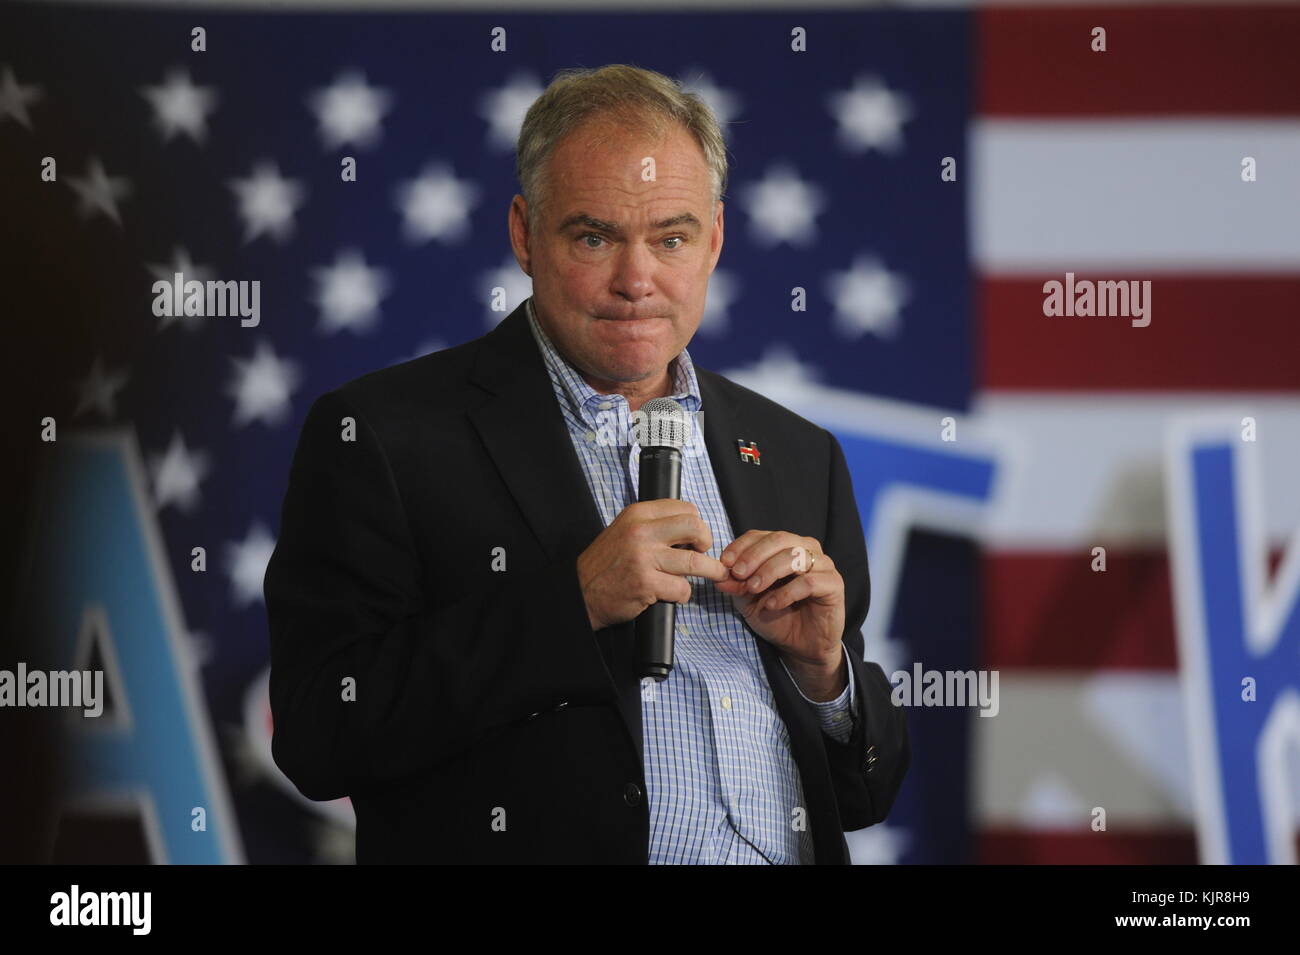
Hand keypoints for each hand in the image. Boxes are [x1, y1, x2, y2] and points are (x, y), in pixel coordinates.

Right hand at [576, 499, 729, 630]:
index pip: (684, 508)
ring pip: (695, 562)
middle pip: (695, 527)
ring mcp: (644, 558)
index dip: (697, 523)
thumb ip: (653, 526)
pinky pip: (682, 588)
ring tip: (713, 574)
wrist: (580, 591)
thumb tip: (689, 532)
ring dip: (710, 570)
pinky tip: (672, 593)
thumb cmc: (605, 564)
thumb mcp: (624, 530)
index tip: (695, 536)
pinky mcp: (646, 584)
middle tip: (703, 552)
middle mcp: (641, 532)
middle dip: (707, 541)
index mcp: (637, 514)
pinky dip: (683, 594)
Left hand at [715, 530, 845, 673]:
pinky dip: (786, 592)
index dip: (741, 546)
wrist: (800, 646)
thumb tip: (718, 573)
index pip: (760, 535)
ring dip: (769, 571)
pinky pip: (808, 581)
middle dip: (754, 556)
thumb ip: (735, 585)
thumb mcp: (747, 600)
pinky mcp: (834, 584)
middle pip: (779, 539)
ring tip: (753, 589)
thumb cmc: (776, 617)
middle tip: (738, 574)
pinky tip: (772, 604)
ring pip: (795, 556)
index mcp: (785, 546)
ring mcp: (823, 565)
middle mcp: (806, 549)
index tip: (724, 563)